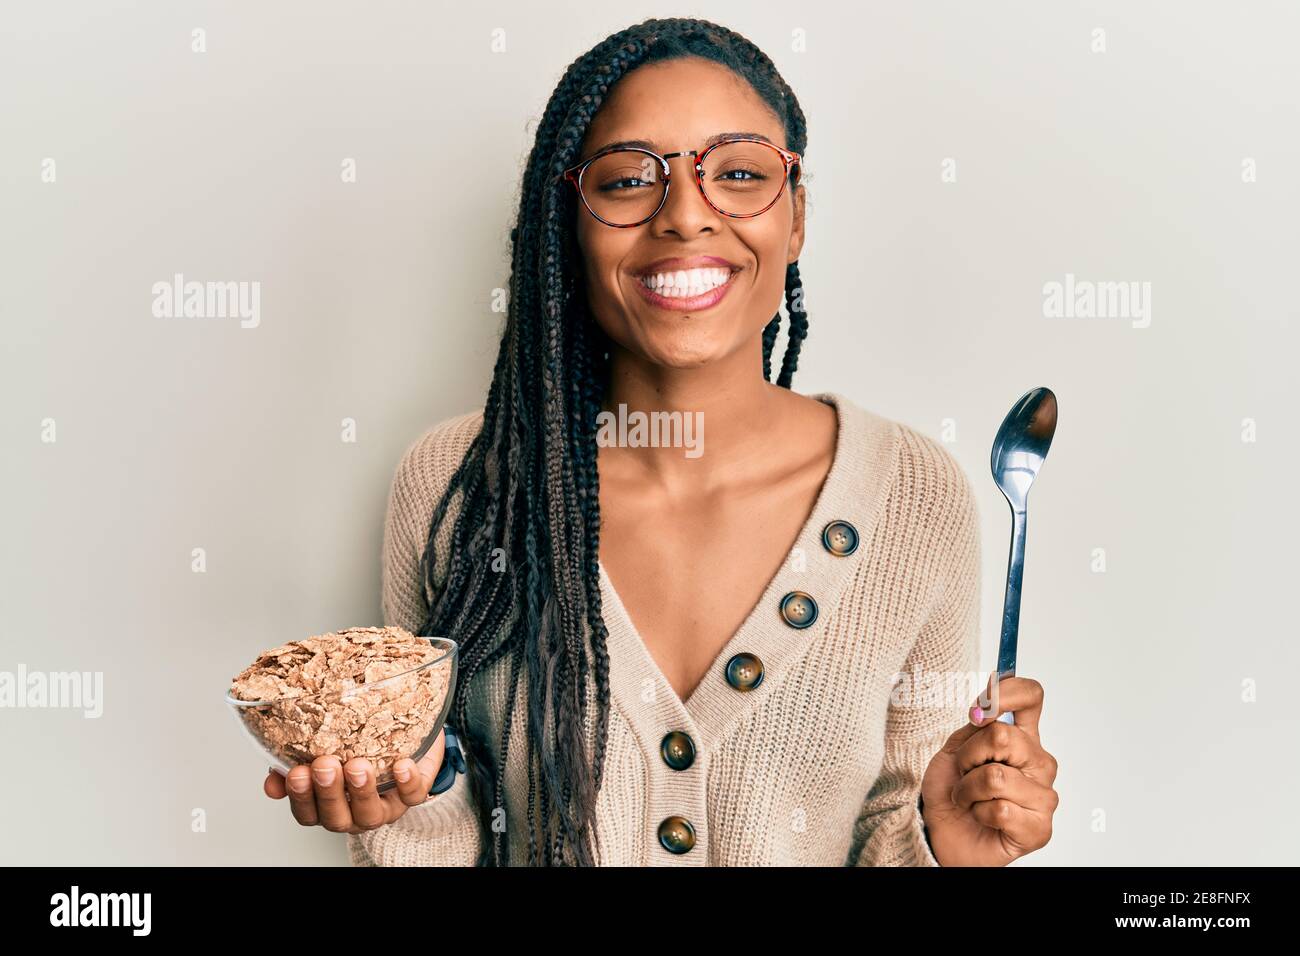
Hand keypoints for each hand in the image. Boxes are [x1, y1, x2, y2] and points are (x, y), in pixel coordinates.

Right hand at [263, 728, 445, 833]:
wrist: (401, 739)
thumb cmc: (357, 747)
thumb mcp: (322, 749)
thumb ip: (294, 760)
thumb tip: (272, 778)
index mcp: (326, 805)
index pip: (306, 813)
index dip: (300, 798)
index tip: (296, 773)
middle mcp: (352, 813)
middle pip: (335, 817)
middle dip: (329, 793)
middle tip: (325, 766)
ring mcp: (382, 807)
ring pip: (370, 813)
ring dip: (362, 791)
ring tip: (358, 765)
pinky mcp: (410, 795)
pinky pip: (411, 796)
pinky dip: (407, 783)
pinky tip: (401, 765)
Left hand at [919, 674, 1057, 865]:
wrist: (941, 832)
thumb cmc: (951, 790)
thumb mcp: (955, 749)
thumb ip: (978, 724)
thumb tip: (990, 704)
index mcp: (1022, 738)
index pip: (1031, 696)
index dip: (1004, 694)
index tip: (978, 711)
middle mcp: (1038, 763)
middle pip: (1004, 736)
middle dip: (968, 756)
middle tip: (963, 773)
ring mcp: (1043, 796)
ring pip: (996, 776)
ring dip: (968, 789)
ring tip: (969, 799)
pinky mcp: (1039, 828)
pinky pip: (1001, 809)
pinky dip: (978, 813)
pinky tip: (981, 818)